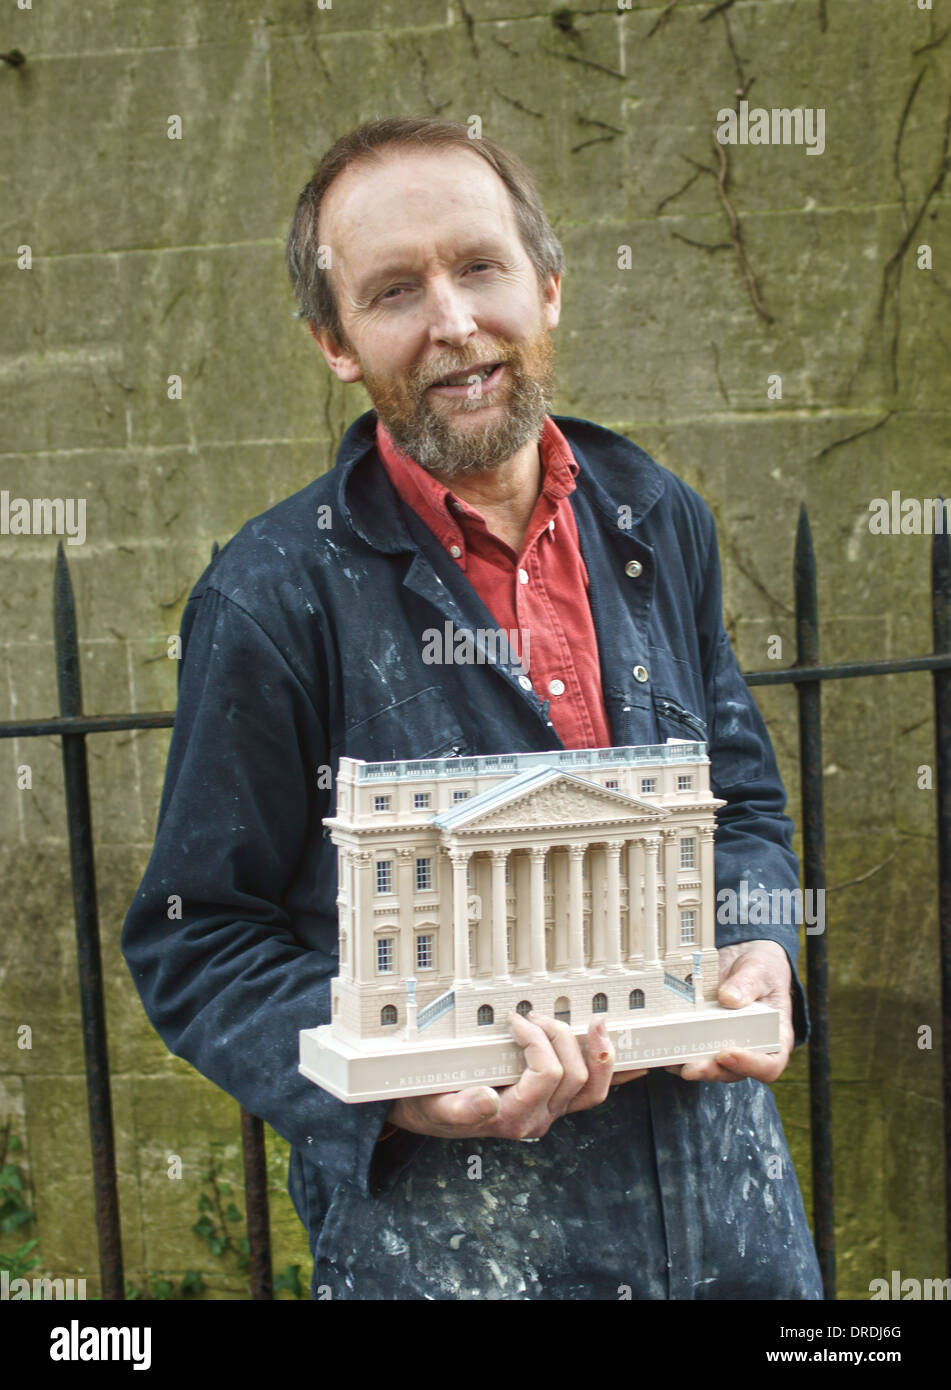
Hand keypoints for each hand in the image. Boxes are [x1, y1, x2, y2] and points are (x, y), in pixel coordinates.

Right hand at [386, 1011, 646, 1140]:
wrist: (429, 1113)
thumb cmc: (433, 1103)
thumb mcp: (435, 1105)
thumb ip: (460, 1108)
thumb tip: (487, 1099)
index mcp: (512, 1117)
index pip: (546, 1075)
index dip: (538, 1042)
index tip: (517, 1020)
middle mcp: (537, 1118)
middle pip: (575, 1077)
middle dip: (562, 1037)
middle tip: (539, 1016)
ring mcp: (549, 1111)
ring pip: (593, 1089)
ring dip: (599, 1053)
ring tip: (597, 1025)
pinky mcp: (554, 1103)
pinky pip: (592, 1094)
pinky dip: (614, 1076)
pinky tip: (633, 1065)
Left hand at [664, 938, 794, 1083]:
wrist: (743, 961)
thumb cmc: (761, 970)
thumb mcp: (759, 971)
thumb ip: (747, 984)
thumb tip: (729, 999)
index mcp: (774, 1038)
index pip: (769, 1065)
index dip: (750, 1066)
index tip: (728, 1053)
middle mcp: (750, 1049)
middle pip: (733, 1073)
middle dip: (711, 1071)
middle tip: (690, 1067)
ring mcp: (725, 1046)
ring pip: (709, 1067)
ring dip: (688, 1066)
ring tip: (669, 1060)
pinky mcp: (704, 1039)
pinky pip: (691, 1053)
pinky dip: (676, 1053)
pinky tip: (660, 1048)